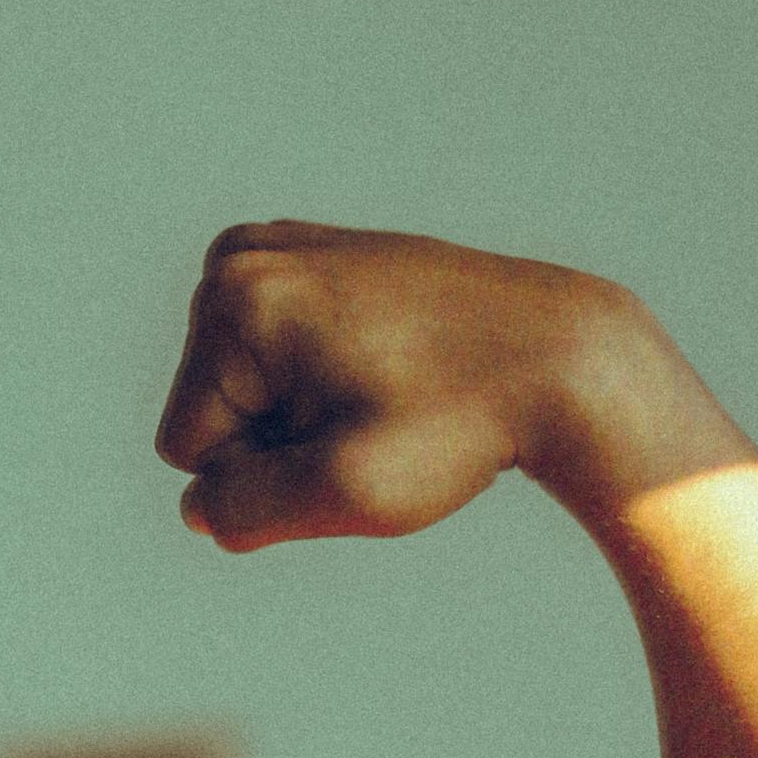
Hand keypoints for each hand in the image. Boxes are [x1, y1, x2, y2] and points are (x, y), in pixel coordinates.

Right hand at [154, 221, 626, 550]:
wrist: (568, 359)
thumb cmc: (461, 423)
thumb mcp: (342, 493)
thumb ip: (240, 511)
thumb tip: (198, 506)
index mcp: (236, 298)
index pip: (189, 450)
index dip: (268, 473)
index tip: (355, 439)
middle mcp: (244, 255)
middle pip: (213, 412)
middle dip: (285, 440)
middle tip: (381, 418)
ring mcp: (282, 247)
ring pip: (247, 390)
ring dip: (311, 418)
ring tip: (392, 393)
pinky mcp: (320, 255)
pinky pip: (283, 358)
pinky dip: (332, 382)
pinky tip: (394, 368)